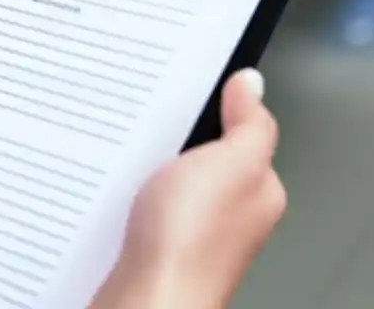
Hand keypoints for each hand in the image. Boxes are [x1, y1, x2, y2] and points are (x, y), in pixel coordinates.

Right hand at [91, 69, 285, 308]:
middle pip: (200, 153)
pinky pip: (141, 204)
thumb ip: (250, 123)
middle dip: (173, 138)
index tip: (184, 87)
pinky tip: (116, 193)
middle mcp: (229, 211)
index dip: (214, 104)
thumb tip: (252, 85)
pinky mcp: (156, 244)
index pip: (240, 129)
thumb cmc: (190, 246)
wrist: (148, 302)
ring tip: (129, 159)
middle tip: (150, 126)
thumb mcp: (233, 163)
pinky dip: (127, 194)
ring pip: (166, 179)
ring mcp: (191, 230)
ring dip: (146, 166)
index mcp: (257, 187)